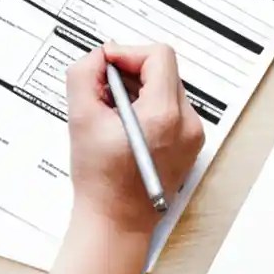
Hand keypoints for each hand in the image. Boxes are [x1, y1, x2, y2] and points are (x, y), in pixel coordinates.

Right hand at [65, 43, 205, 233]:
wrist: (117, 220)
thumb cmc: (101, 180)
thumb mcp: (81, 118)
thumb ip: (85, 74)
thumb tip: (100, 54)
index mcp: (164, 115)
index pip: (159, 57)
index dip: (128, 53)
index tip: (107, 65)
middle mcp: (187, 124)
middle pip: (164, 72)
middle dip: (131, 74)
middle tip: (104, 92)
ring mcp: (192, 135)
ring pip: (168, 89)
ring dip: (139, 91)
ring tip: (113, 113)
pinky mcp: (190, 144)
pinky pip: (172, 110)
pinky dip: (149, 108)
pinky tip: (127, 127)